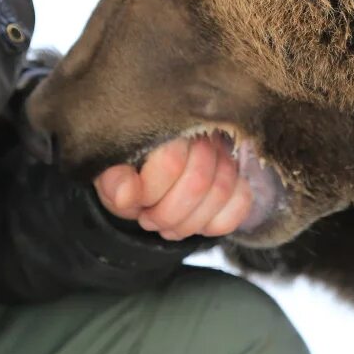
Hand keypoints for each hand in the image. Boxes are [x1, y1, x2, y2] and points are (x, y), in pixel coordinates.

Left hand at [93, 135, 252, 239]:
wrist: (149, 180)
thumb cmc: (132, 174)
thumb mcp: (112, 177)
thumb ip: (114, 182)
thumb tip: (125, 195)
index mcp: (166, 127)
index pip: (171, 161)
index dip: (151, 193)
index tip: (137, 204)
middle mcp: (202, 135)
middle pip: (198, 181)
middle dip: (169, 214)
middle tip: (150, 220)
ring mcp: (225, 157)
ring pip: (221, 193)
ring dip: (190, 223)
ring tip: (168, 226)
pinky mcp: (241, 179)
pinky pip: (242, 202)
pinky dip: (218, 223)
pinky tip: (197, 224)